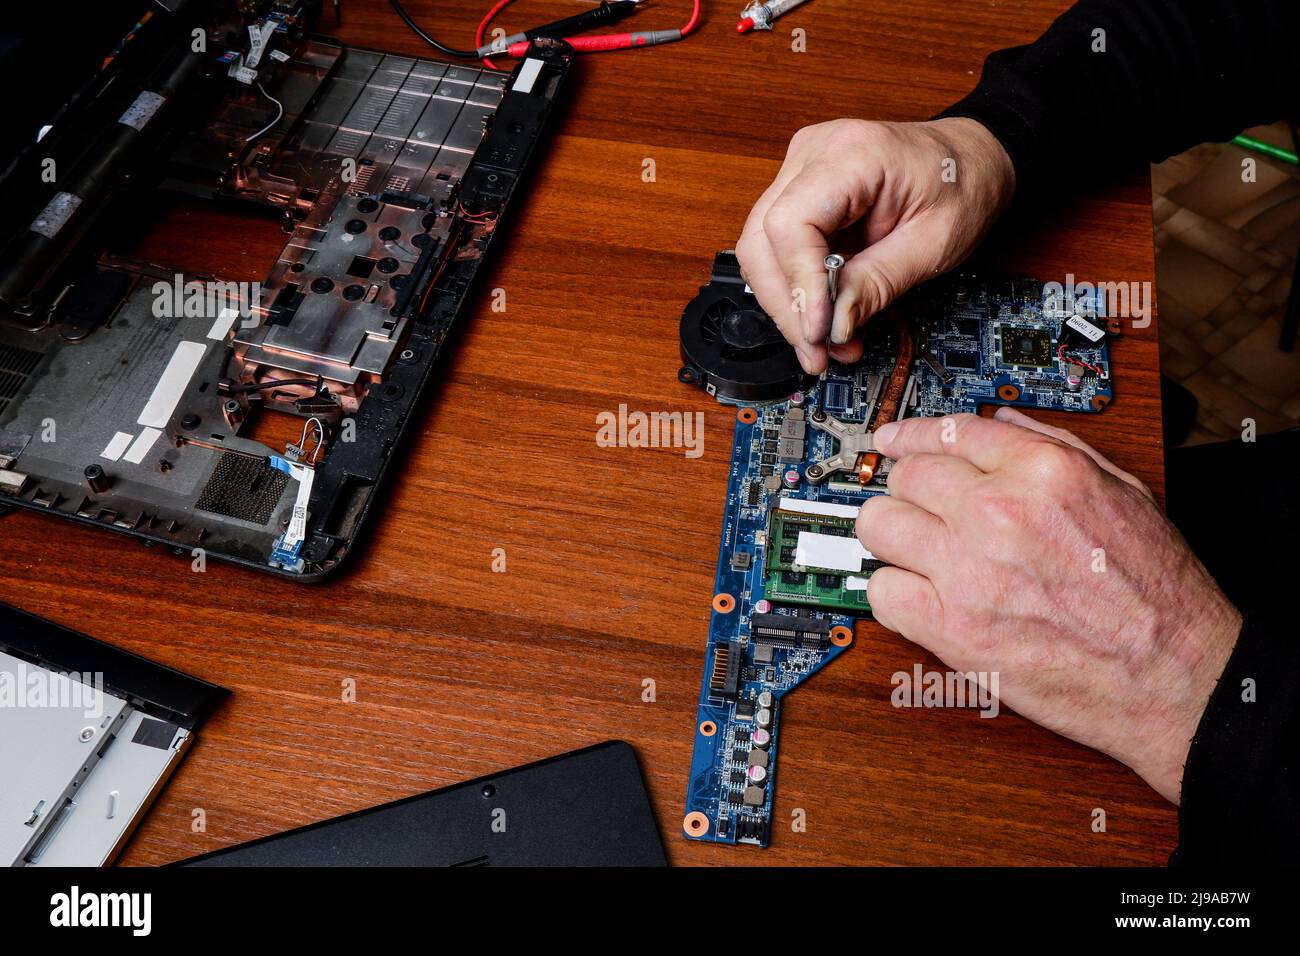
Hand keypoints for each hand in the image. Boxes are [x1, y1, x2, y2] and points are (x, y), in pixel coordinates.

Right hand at [736, 117, 1015, 373]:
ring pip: (761, 248)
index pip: (790, 224)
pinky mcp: (800, 191)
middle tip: (816, 351)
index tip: (816, 330)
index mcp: (852, 153)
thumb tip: (832, 326)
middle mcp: (814, 153)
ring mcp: (800, 170)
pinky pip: (778, 246)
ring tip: (824, 341)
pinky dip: (796, 287)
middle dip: (786, 305)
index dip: (798, 284)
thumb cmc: (960, 185)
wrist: (969, 158)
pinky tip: (821, 315)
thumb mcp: (934, 243)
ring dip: (787, 302)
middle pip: (763, 240)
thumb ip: (879, 284)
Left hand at [858, 408, 1241, 802]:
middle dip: (909, 492)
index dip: (909, 436)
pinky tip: (923, 599)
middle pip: (904, 477)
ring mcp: (968, 569)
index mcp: (1043, 471)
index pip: (946, 432)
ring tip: (919, 556)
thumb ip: (1054, 447)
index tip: (891, 443)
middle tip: (920, 512)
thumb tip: (999, 423)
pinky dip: (895, 595)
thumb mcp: (1122, 491)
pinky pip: (881, 591)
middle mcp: (999, 511)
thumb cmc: (1157, 592)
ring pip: (878, 527)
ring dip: (894, 539)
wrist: (1174, 675)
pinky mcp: (951, 627)